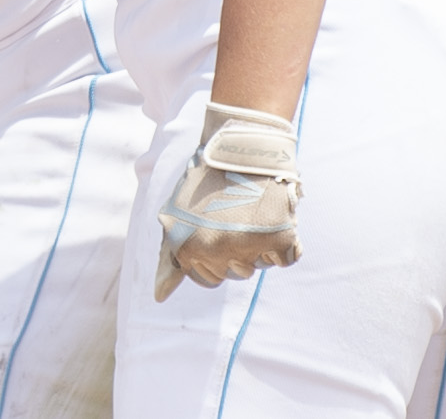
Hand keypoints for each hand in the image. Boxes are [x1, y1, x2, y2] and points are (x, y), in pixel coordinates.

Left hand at [154, 103, 301, 301]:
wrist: (240, 148)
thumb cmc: (205, 182)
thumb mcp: (177, 217)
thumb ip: (169, 259)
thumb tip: (160, 297)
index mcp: (191, 251)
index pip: (207, 279)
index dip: (213, 257)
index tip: (216, 229)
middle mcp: (218, 253)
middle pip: (235, 273)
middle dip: (236, 251)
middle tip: (235, 217)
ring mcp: (249, 247)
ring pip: (260, 265)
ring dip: (259, 245)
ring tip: (251, 213)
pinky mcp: (280, 239)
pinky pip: (285, 257)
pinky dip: (284, 240)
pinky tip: (271, 215)